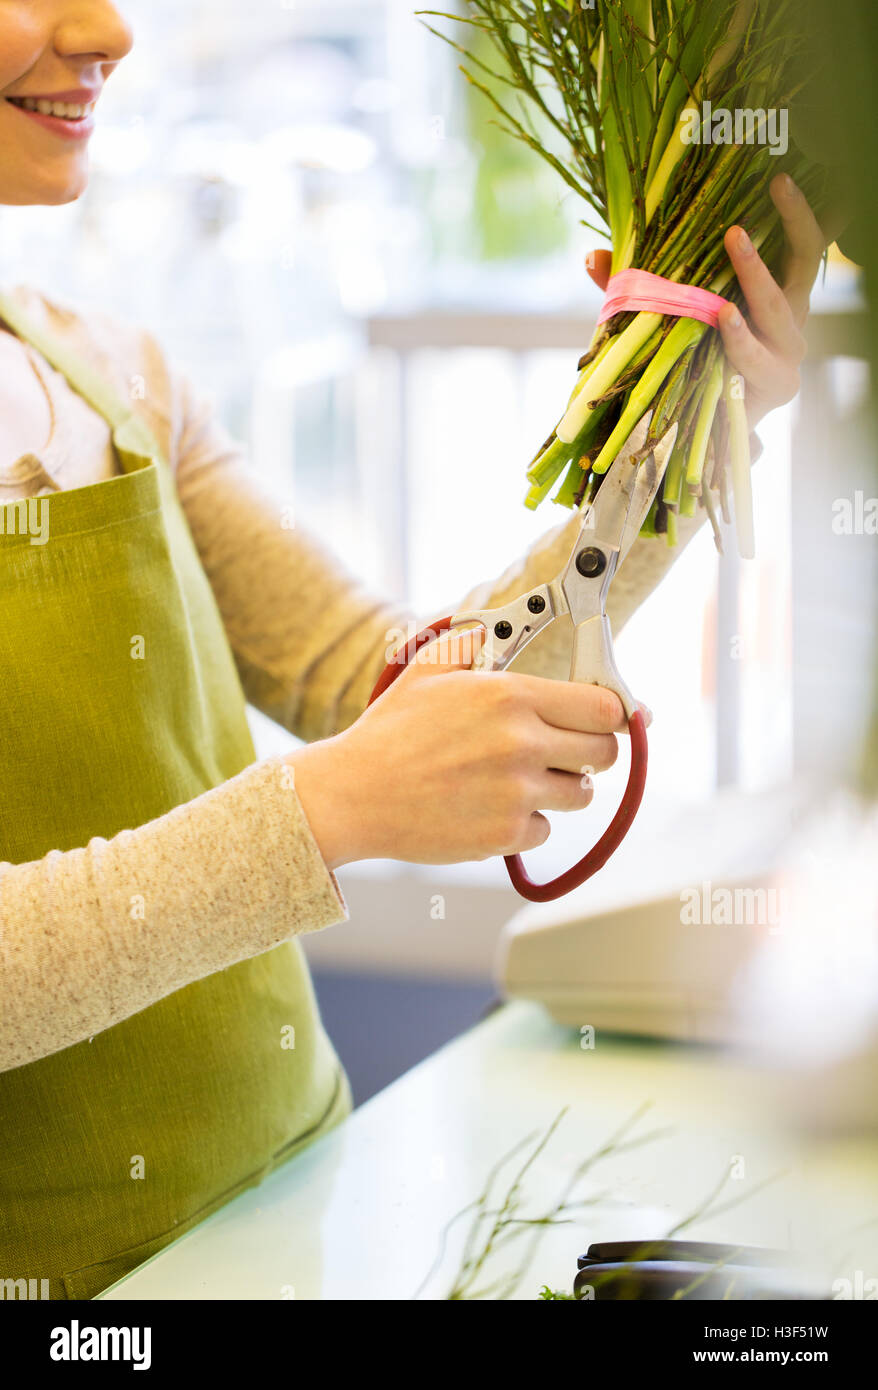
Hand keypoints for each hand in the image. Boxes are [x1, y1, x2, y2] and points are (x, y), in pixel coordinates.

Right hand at [286, 627, 633, 869]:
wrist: (354, 795)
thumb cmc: (389, 734)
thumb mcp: (427, 671)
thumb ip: (471, 643)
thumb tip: (495, 631)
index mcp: (510, 697)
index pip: (604, 707)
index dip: (615, 714)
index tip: (612, 719)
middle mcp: (522, 744)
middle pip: (605, 753)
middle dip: (592, 752)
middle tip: (566, 751)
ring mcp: (517, 794)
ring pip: (581, 794)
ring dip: (562, 788)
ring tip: (522, 780)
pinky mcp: (505, 835)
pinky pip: (545, 829)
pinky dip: (526, 823)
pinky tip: (492, 807)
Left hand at [586, 174, 825, 431]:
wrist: (700, 427)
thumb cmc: (690, 361)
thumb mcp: (660, 315)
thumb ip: (632, 288)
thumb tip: (592, 256)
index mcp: (774, 290)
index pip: (800, 240)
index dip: (799, 209)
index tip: (780, 177)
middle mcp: (791, 316)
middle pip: (804, 261)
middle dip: (790, 223)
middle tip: (763, 196)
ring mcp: (788, 353)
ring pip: (781, 310)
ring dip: (757, 280)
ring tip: (733, 245)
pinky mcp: (777, 386)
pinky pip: (761, 358)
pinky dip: (741, 340)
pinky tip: (725, 319)